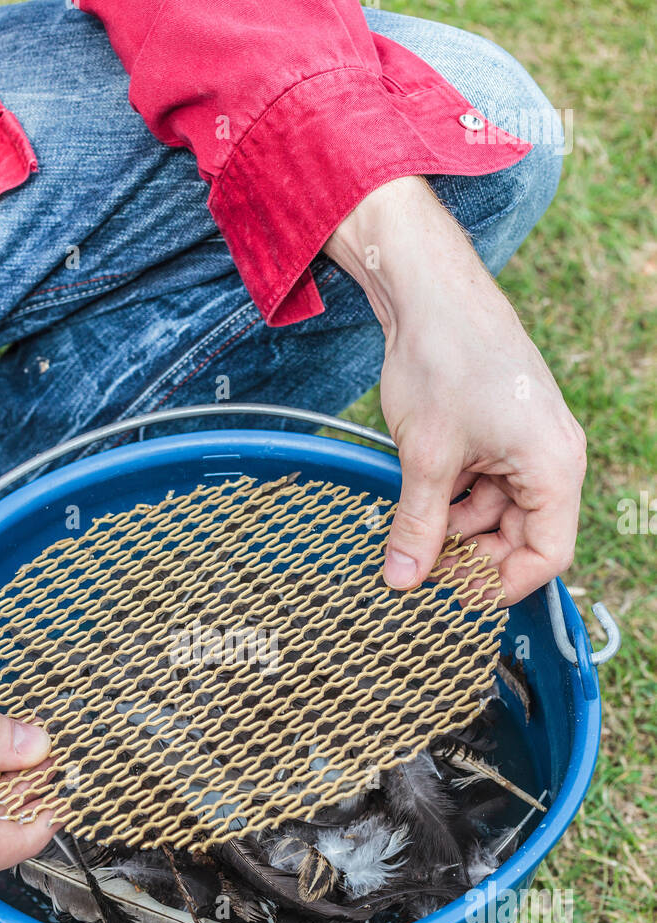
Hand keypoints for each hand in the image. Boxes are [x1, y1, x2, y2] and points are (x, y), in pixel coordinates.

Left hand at [324, 177, 585, 604]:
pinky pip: (487, 483)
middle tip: (419, 570)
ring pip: (499, 513)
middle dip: (473, 557)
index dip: (501, 585)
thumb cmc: (443, 362)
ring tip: (410, 533)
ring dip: (457, 529)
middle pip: (524, 536)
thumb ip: (418, 526)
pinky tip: (417, 498)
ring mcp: (529, 443)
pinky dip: (454, 498)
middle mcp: (553, 457)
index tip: (454, 596)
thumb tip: (402, 581)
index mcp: (554, 467)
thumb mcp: (426, 458)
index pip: (547, 555)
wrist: (431, 291)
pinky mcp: (504, 430)